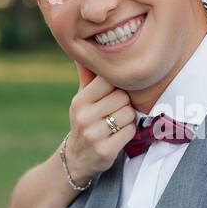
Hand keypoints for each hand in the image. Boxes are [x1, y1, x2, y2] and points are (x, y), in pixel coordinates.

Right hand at [65, 61, 136, 182]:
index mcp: (80, 100)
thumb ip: (87, 75)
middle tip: (115, 113)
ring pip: (128, 114)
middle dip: (124, 105)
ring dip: (128, 119)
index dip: (118, 86)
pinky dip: (129, 133)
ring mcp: (93, 134)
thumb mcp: (82, 99)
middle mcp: (84, 116)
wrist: (76, 158)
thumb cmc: (85, 121)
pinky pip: (130, 132)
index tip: (114, 94)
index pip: (110, 81)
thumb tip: (85, 49)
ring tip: (116, 124)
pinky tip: (117, 136)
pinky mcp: (105, 150)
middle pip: (123, 98)